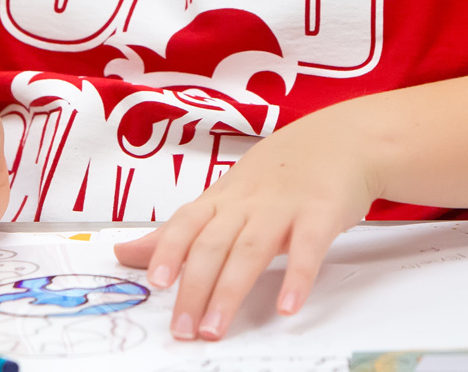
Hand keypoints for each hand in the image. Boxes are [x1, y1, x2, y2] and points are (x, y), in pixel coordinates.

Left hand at [114, 103, 379, 340]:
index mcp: (223, 197)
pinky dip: (297, 277)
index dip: (167, 250)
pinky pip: (308, 248)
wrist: (344, 137)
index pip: (186, 223)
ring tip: (216, 327)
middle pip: (214, 244)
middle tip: (183, 329)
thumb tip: (123, 254)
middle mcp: (249, 201)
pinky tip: (288, 306)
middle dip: (194, 288)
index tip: (154, 283)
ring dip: (230, 290)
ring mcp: (285, 206)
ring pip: (251, 249)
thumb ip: (180, 229)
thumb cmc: (282, 170)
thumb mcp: (226, 193)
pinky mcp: (322, 214)